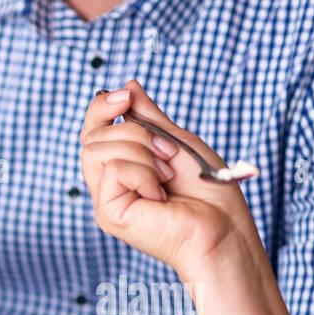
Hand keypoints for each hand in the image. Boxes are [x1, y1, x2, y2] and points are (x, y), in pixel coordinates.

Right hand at [80, 80, 263, 276]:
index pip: (91, 131)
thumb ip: (148, 118)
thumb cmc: (208, 191)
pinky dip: (144, 173)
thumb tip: (128, 87)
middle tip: (168, 153)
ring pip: (98, 150)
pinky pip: (114, 169)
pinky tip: (160, 195)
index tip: (125, 97)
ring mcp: (106, 200)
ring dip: (142, 152)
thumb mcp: (175, 140)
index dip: (100, 108)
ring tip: (166, 175)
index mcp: (121, 168)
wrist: (222, 227)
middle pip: (93, 136)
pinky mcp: (108, 214)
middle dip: (135, 132)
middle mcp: (107, 185)